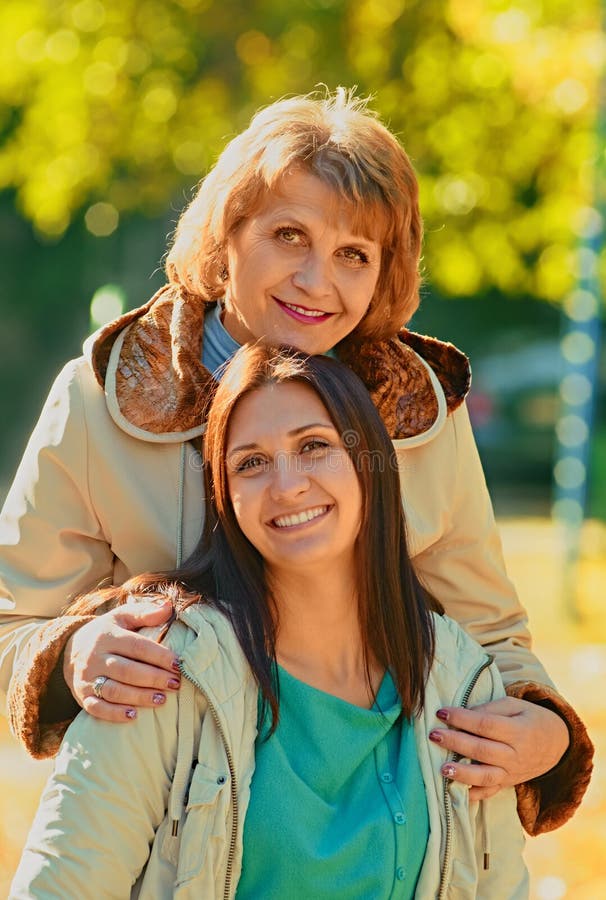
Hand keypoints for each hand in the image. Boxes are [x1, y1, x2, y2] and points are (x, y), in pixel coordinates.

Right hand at [63, 599, 180, 721]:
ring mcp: (87, 679)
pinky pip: (96, 708)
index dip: (159, 656)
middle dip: (154, 678)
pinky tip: (134, 716)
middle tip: (175, 684)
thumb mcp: (122, 617)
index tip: (178, 664)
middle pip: (127, 671)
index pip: (137, 647)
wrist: (69, 649)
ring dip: (139, 697)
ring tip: (162, 699)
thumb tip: (168, 606)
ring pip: (114, 691)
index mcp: (107, 636)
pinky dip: (115, 714)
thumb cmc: (106, 632)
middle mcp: (94, 657)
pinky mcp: (82, 696)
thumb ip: (145, 612)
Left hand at [429, 697, 569, 800]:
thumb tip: (465, 714)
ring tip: (442, 768)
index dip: (462, 719)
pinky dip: (473, 795)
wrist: (557, 745)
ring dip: (462, 774)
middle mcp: (515, 755)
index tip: (441, 712)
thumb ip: (491, 709)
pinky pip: (490, 793)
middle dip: (455, 743)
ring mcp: (511, 773)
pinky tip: (455, 791)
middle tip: (434, 735)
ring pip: (485, 776)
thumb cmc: (531, 719)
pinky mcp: (507, 784)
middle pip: (482, 750)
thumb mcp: (516, 705)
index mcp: (518, 731)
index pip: (485, 725)